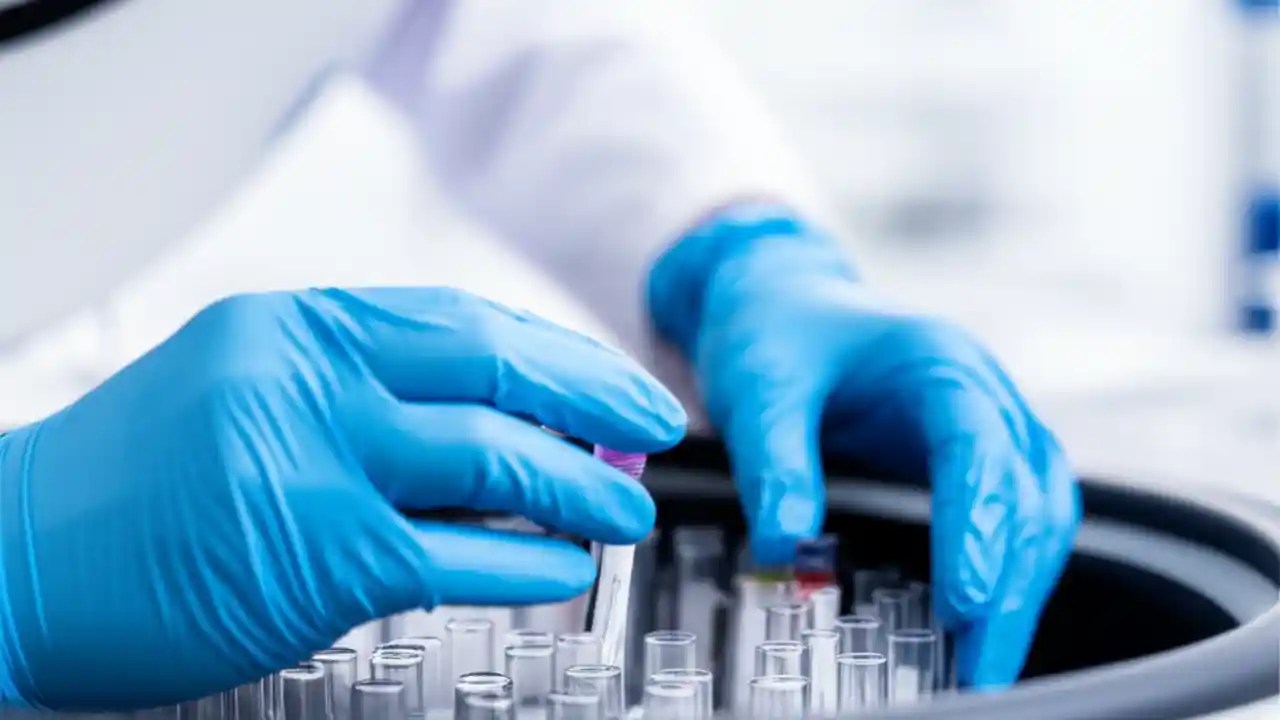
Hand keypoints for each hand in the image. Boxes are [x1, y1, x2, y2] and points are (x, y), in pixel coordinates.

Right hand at [0, 288, 684, 710]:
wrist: (17, 556)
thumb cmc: (133, 480)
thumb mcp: (246, 386)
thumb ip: (363, 391)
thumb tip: (492, 415)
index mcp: (300, 327)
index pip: (466, 322)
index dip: (560, 353)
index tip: (615, 380)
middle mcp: (312, 377)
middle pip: (497, 371)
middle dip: (596, 402)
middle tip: (654, 428)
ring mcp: (317, 462)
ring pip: (493, 460)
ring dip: (579, 486)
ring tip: (628, 506)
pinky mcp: (320, 555)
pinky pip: (460, 555)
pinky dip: (528, 561)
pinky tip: (566, 565)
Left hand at [649, 206, 1079, 688]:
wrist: (780, 299)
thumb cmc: (775, 332)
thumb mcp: (758, 389)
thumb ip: (774, 464)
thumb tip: (783, 548)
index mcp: (938, 363)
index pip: (979, 449)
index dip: (978, 527)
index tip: (964, 602)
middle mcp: (984, 394)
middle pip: (1028, 496)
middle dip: (1010, 589)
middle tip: (979, 674)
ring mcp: (991, 426)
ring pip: (1041, 516)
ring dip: (1022, 593)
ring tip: (984, 670)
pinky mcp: (978, 460)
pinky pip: (1020, 522)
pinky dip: (1011, 578)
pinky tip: (981, 629)